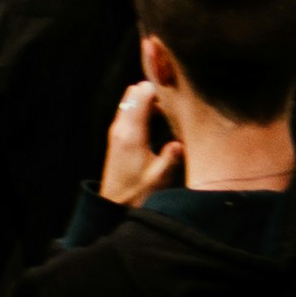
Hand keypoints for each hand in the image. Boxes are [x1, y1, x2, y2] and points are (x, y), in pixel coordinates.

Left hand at [98, 77, 179, 209]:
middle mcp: (121, 126)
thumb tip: (182, 142)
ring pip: (130, 99)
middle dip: (153, 92)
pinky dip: (141, 109)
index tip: (175, 95)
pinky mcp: (116, 136)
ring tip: (167, 113)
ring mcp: (116, 130)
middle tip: (172, 103)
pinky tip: (156, 122)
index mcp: (131, 133)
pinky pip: (128, 111)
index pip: (142, 93)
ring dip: (147, 100)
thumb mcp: (158, 179)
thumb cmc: (137, 194)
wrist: (113, 207)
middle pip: (134, 91)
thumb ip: (170, 158)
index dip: (159, 89)